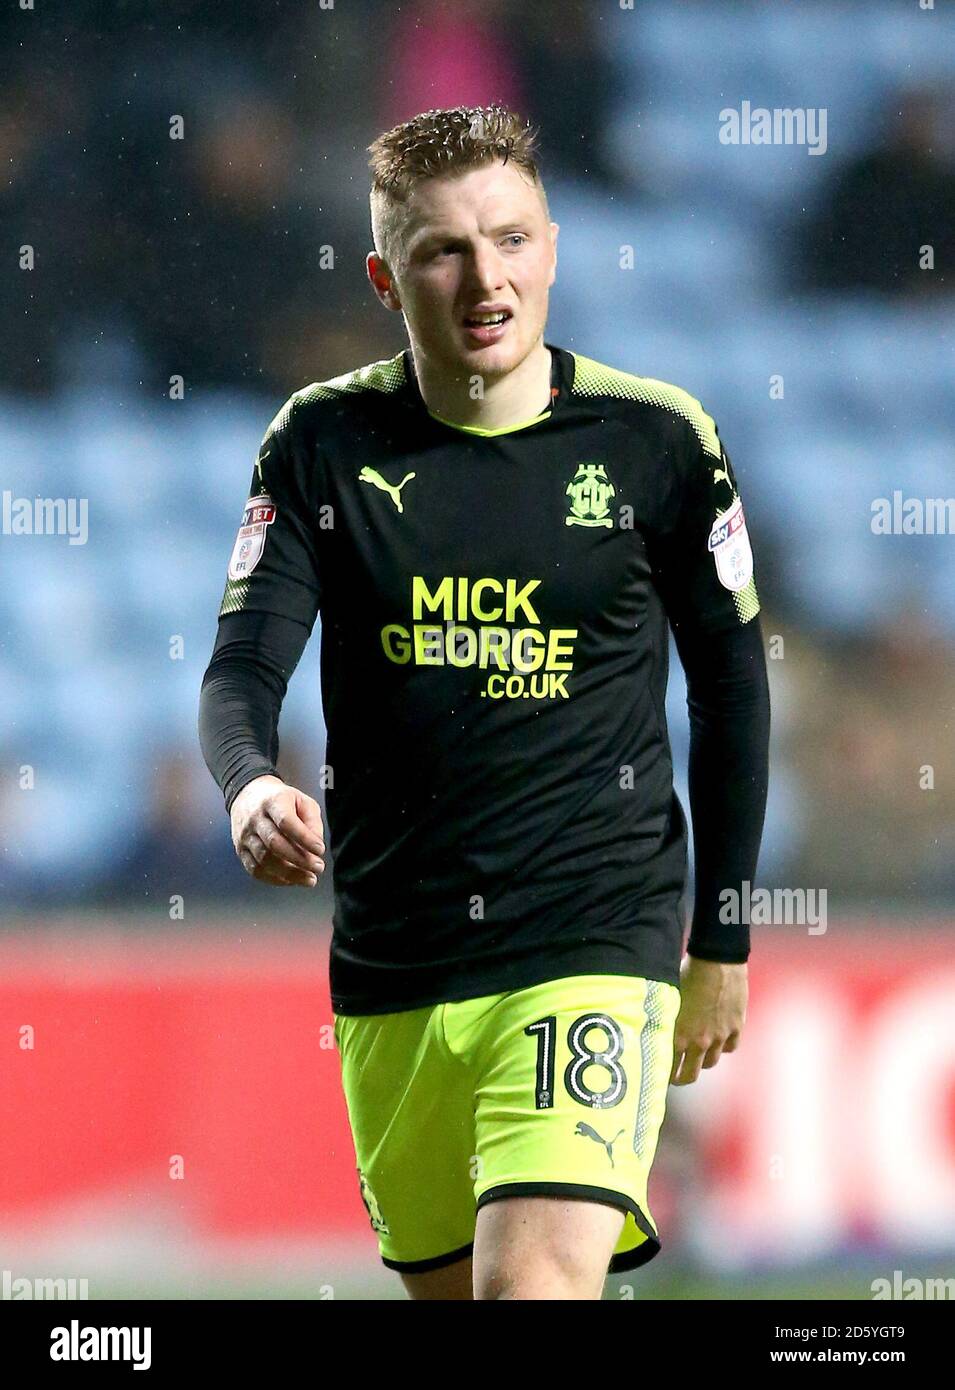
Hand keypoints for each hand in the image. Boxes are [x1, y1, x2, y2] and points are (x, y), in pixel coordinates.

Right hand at [230, 775, 325, 886]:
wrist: (247, 796)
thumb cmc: (281, 801)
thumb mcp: (302, 801)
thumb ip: (312, 823)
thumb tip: (316, 849)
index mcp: (272, 801)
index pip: (286, 822)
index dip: (304, 838)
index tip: (320, 850)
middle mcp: (255, 818)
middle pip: (274, 843)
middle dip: (299, 859)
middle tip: (318, 868)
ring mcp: (245, 836)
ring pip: (264, 860)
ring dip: (289, 874)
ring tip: (309, 879)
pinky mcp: (240, 850)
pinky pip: (255, 870)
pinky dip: (275, 879)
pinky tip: (291, 880)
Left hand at [669, 955, 746, 1085]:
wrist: (716, 961)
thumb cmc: (687, 974)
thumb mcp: (668, 998)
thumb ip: (665, 1019)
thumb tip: (652, 1026)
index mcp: (678, 1035)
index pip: (669, 1067)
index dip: (663, 1074)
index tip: (660, 1074)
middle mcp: (699, 1041)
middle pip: (690, 1074)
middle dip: (681, 1077)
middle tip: (677, 1076)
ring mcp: (720, 1037)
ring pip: (711, 1062)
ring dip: (703, 1061)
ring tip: (697, 1056)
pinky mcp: (736, 1027)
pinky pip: (730, 1048)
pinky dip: (724, 1047)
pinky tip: (718, 1040)